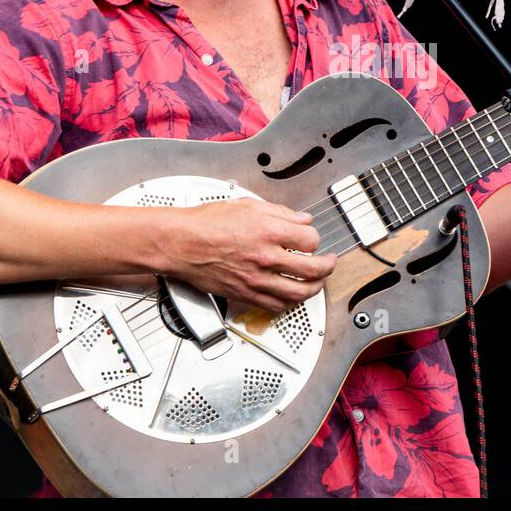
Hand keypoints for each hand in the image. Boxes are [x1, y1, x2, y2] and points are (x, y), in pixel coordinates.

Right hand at [156, 197, 336, 312]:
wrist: (180, 243)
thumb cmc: (206, 223)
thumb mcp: (247, 206)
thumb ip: (280, 213)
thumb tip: (301, 220)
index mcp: (268, 231)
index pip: (310, 240)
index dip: (315, 239)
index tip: (311, 239)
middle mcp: (266, 257)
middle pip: (312, 269)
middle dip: (327, 266)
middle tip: (329, 262)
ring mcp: (257, 279)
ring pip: (298, 292)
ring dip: (314, 288)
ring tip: (317, 282)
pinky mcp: (246, 294)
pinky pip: (276, 305)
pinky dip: (290, 302)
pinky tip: (293, 296)